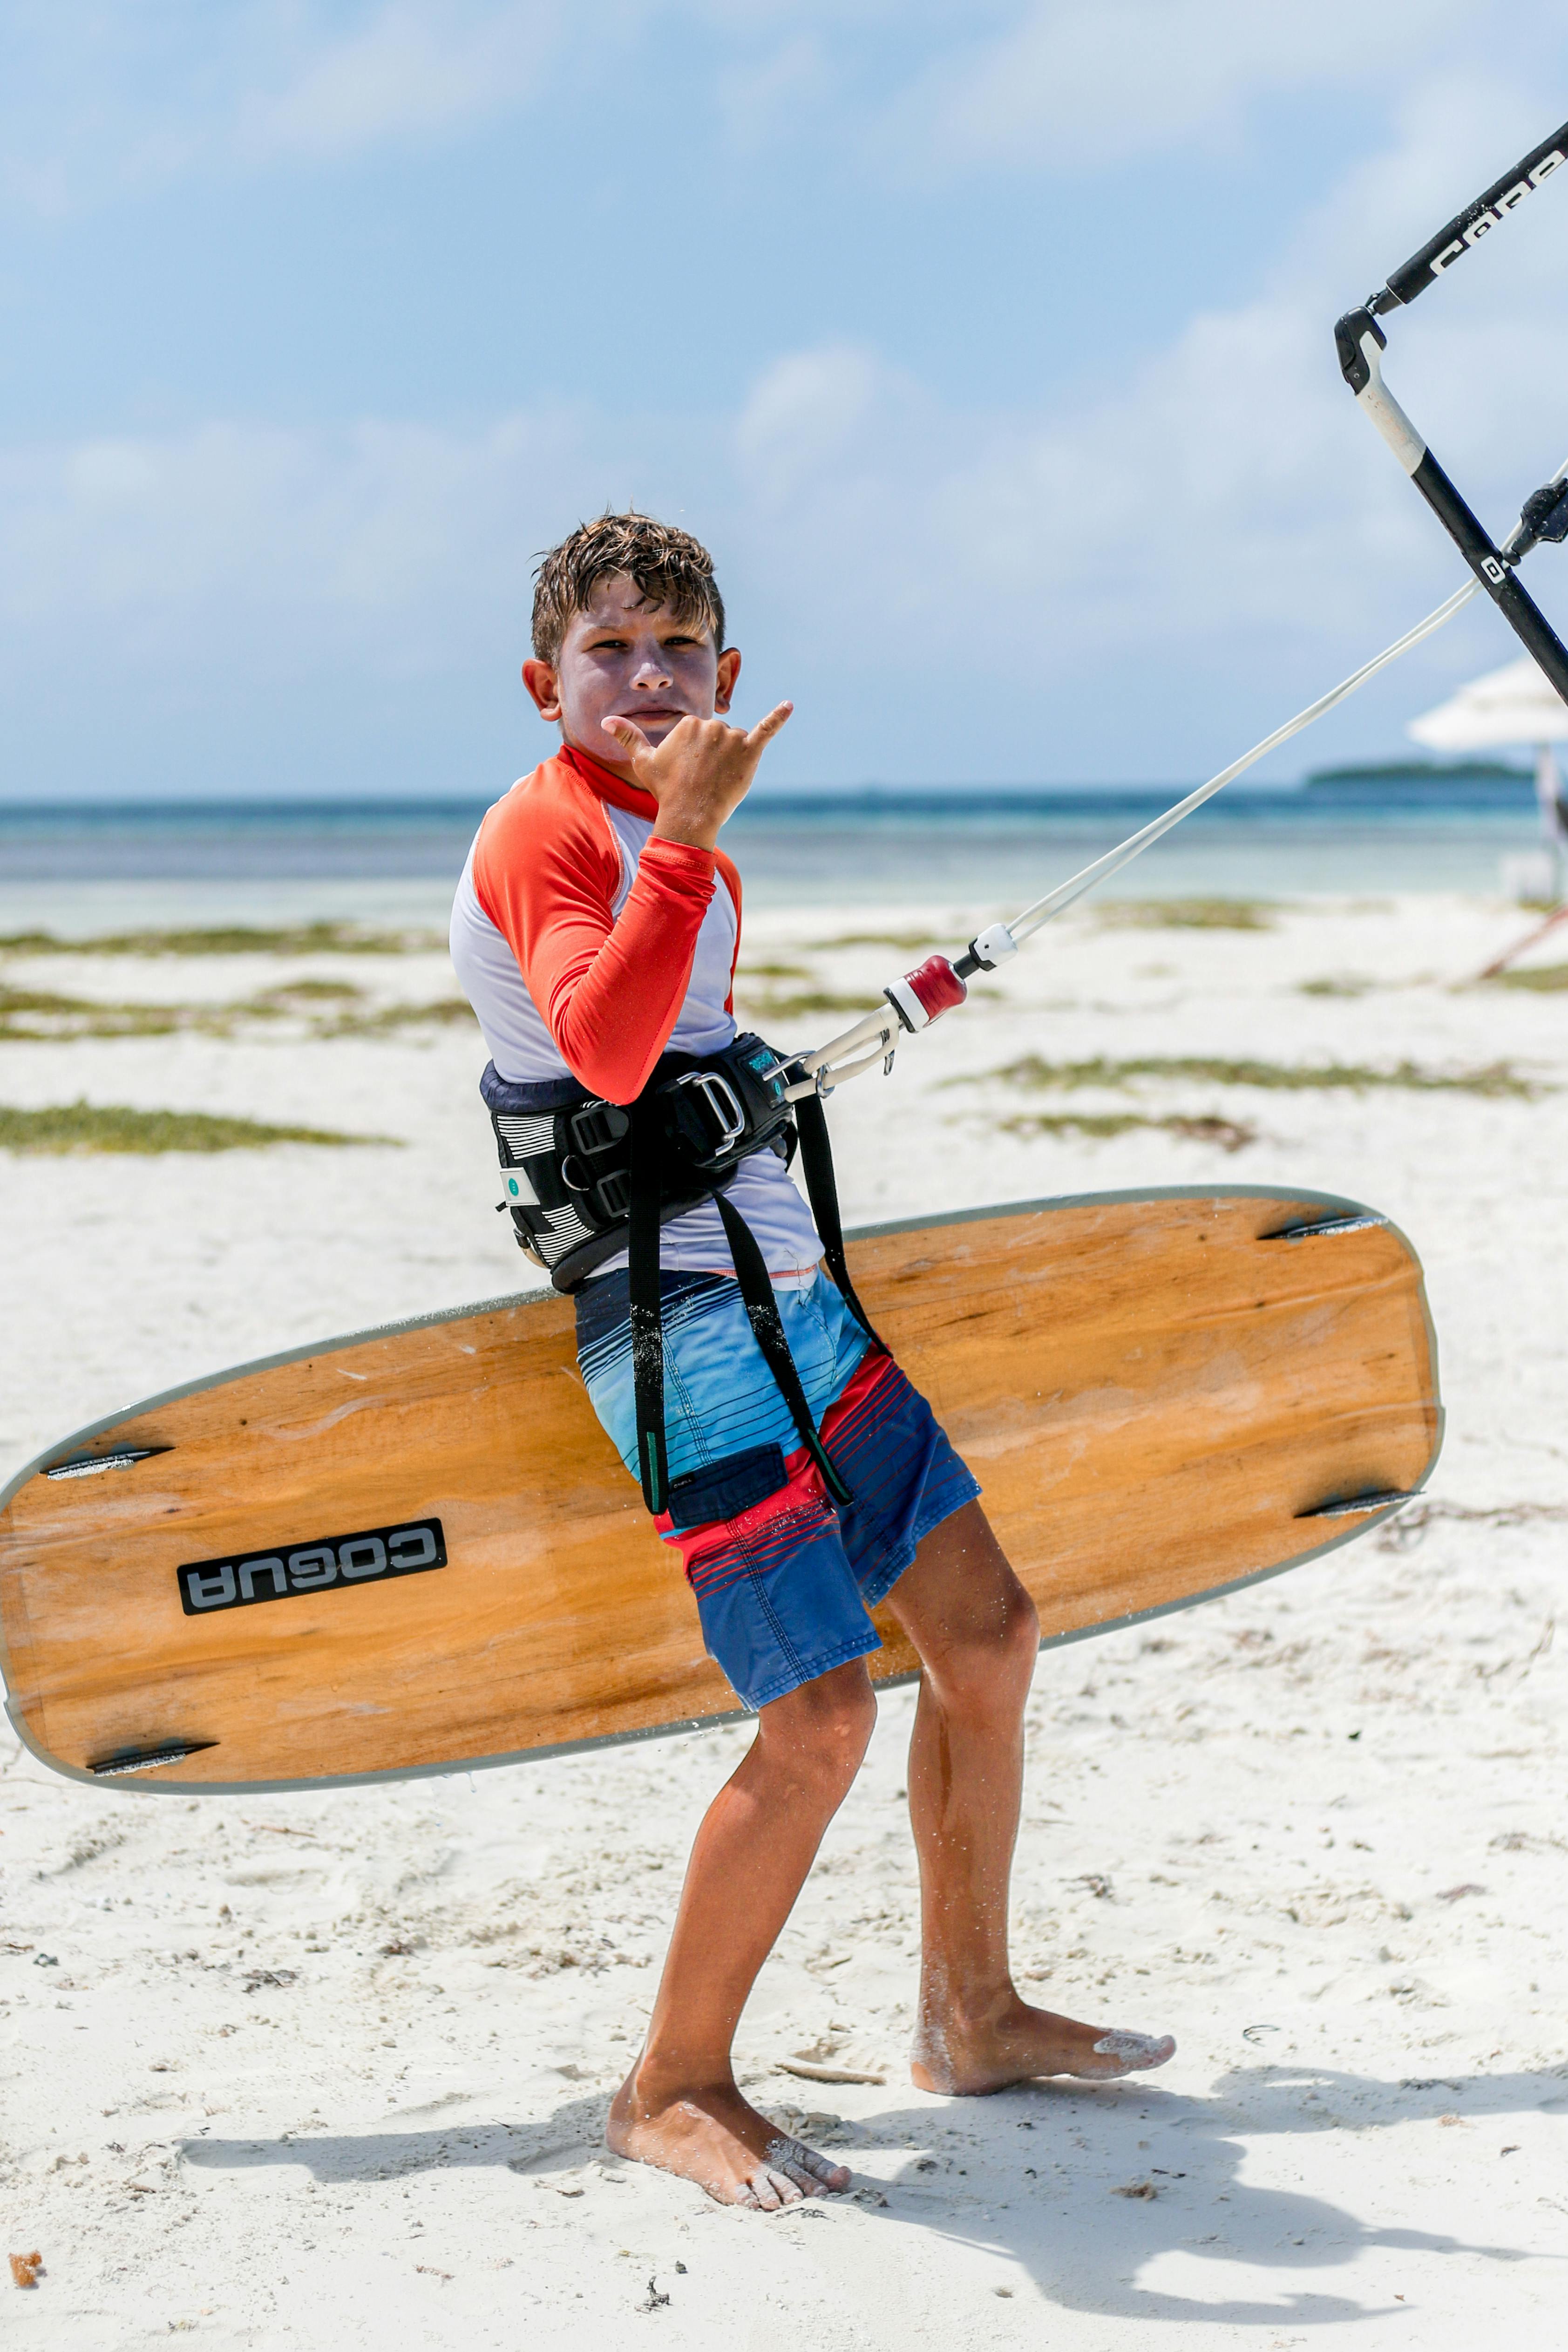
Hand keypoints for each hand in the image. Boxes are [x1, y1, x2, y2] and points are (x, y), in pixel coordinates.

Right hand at [600, 703, 792, 849]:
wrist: (689, 815)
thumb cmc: (666, 790)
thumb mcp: (644, 762)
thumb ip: (628, 737)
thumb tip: (606, 720)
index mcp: (689, 723)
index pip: (701, 733)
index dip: (698, 756)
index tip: (690, 772)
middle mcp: (711, 725)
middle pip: (721, 738)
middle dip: (716, 758)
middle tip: (704, 779)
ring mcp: (732, 737)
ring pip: (738, 744)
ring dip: (733, 761)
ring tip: (719, 780)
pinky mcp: (750, 751)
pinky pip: (767, 729)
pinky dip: (779, 717)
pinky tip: (790, 705)